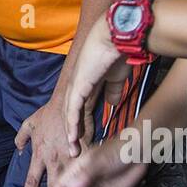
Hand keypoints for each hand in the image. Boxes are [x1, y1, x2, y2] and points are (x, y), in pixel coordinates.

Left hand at [13, 96, 80, 186]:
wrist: (70, 100)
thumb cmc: (51, 111)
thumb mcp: (31, 122)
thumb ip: (23, 136)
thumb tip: (18, 147)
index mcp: (40, 155)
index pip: (31, 180)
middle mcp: (54, 160)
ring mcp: (71, 159)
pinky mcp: (87, 155)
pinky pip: (89, 174)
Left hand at [63, 28, 125, 154]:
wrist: (116, 36)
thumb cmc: (117, 52)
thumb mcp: (116, 77)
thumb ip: (112, 90)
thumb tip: (112, 103)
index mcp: (85, 82)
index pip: (79, 108)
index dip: (80, 125)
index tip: (83, 140)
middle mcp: (77, 84)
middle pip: (70, 113)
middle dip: (72, 133)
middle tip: (74, 151)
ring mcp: (76, 84)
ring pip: (69, 114)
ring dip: (71, 133)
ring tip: (72, 149)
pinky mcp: (78, 85)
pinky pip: (73, 108)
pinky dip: (72, 124)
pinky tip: (73, 137)